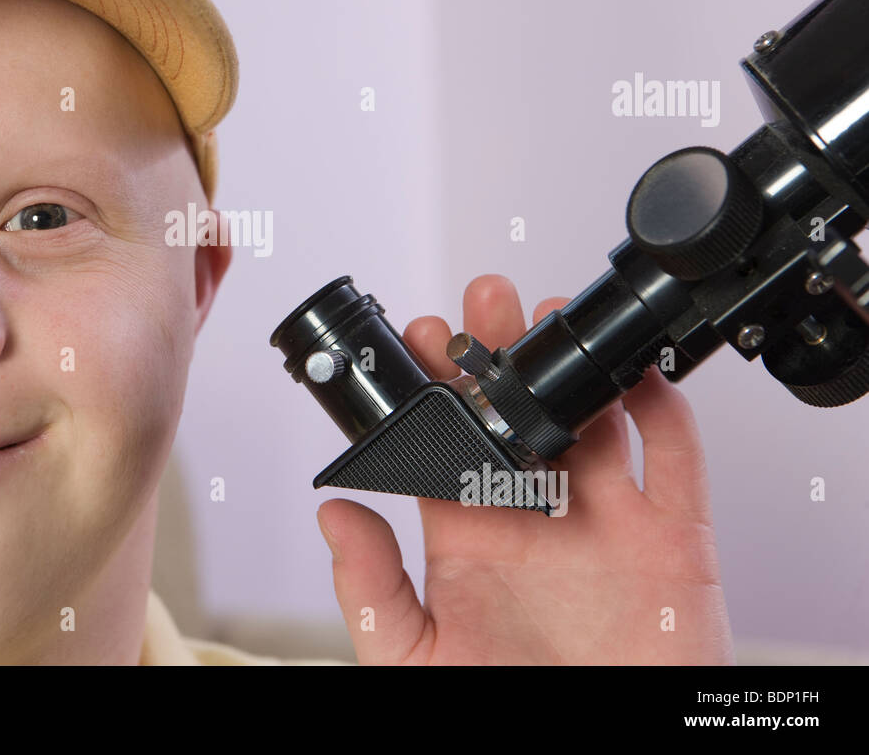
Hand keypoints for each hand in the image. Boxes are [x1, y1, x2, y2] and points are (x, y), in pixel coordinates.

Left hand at [316, 274, 734, 663]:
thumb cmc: (504, 712)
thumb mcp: (415, 659)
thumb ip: (372, 590)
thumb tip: (335, 514)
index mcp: (472, 536)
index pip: (449, 440)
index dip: (437, 385)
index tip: (420, 336)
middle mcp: (537, 517)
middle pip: (519, 414)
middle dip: (504, 350)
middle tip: (484, 299)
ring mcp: (606, 524)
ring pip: (595, 422)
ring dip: (575, 365)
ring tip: (551, 314)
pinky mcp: (672, 543)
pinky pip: (676, 465)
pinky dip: (664, 415)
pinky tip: (636, 375)